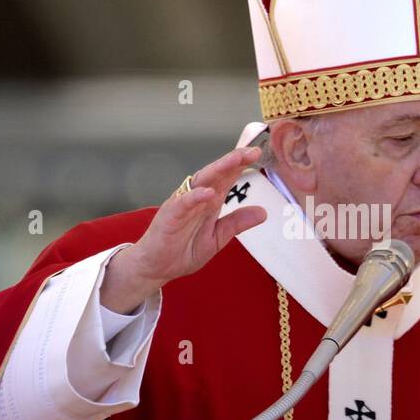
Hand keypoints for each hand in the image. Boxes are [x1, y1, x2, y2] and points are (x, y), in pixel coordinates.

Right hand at [100, 146, 267, 312]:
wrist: (156, 268)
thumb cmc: (182, 250)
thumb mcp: (217, 237)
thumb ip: (237, 223)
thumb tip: (264, 212)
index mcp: (210, 201)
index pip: (227, 178)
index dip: (242, 165)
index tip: (258, 153)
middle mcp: (197, 198)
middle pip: (217, 174)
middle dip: (234, 161)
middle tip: (251, 151)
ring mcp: (182, 205)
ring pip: (201, 182)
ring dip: (218, 170)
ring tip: (235, 160)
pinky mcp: (170, 217)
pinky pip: (182, 204)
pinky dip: (195, 197)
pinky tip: (208, 192)